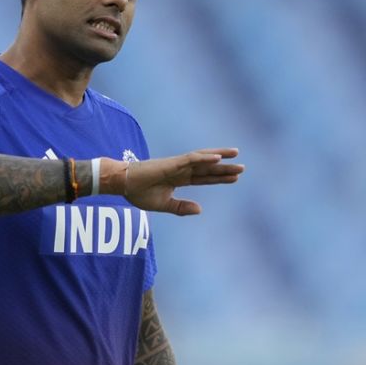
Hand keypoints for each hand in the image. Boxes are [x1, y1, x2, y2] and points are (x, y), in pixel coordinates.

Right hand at [124, 148, 242, 215]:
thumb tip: (200, 210)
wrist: (123, 184)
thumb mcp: (163, 204)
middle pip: (207, 168)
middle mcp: (181, 170)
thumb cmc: (138, 193)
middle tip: (242, 168)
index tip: (235, 178)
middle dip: (224, 168)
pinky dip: (205, 158)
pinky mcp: (172, 163)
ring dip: (220, 157)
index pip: (204, 178)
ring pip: (203, 159)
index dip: (219, 178)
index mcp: (179, 180)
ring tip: (236, 154)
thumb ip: (181, 207)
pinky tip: (218, 157)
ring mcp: (177, 165)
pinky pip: (192, 159)